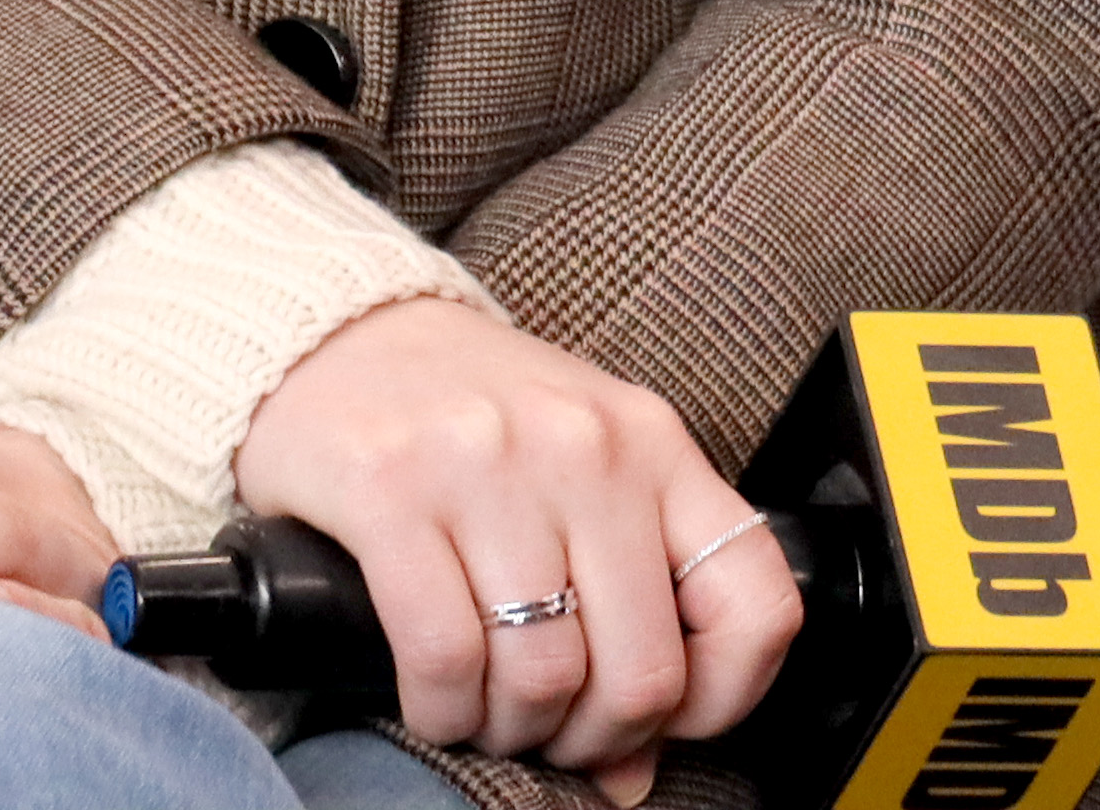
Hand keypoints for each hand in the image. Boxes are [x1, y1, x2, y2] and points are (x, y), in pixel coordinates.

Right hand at [235, 293, 797, 799]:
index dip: (725, 699)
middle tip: (555, 733)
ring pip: (542, 676)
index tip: (673, 721)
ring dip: (511, 730)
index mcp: (657, 447)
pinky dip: (442, 710)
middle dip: (595, 738)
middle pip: (641, 670)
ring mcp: (492, 465)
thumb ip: (628, 603)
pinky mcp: (392, 489)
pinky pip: (443, 656)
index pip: (755, 601)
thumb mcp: (583, 481)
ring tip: (487, 712)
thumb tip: (632, 772)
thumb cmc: (473, 417)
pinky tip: (435, 697)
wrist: (344, 334)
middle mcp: (589, 449)